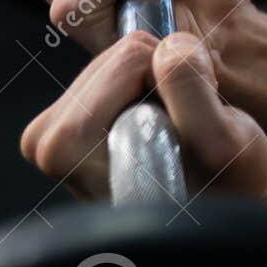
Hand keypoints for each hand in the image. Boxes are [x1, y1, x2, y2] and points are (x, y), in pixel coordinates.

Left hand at [20, 31, 266, 201]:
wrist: (212, 220)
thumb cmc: (219, 192)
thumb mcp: (221, 142)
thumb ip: (189, 88)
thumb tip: (168, 46)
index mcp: (68, 145)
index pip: (132, 59)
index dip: (176, 82)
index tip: (186, 127)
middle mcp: (45, 141)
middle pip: (120, 55)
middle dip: (162, 82)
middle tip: (182, 129)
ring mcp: (50, 133)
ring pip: (119, 58)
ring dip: (157, 87)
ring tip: (171, 134)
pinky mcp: (62, 124)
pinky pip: (116, 69)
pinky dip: (146, 89)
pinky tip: (156, 129)